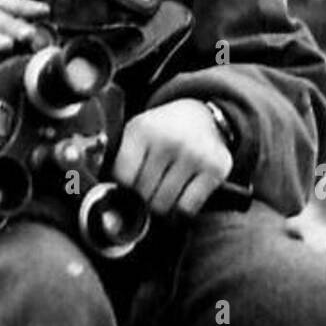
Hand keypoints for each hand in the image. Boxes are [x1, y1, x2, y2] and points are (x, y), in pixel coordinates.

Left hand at [112, 99, 233, 218]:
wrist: (202, 117)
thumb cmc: (162, 132)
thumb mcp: (136, 133)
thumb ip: (121, 162)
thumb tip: (110, 204)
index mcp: (143, 130)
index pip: (123, 178)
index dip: (124, 186)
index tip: (130, 182)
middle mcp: (169, 140)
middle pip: (144, 194)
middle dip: (143, 196)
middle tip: (150, 184)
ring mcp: (194, 155)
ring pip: (164, 205)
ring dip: (162, 204)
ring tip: (165, 187)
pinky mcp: (215, 169)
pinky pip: (187, 208)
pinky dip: (182, 208)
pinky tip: (181, 193)